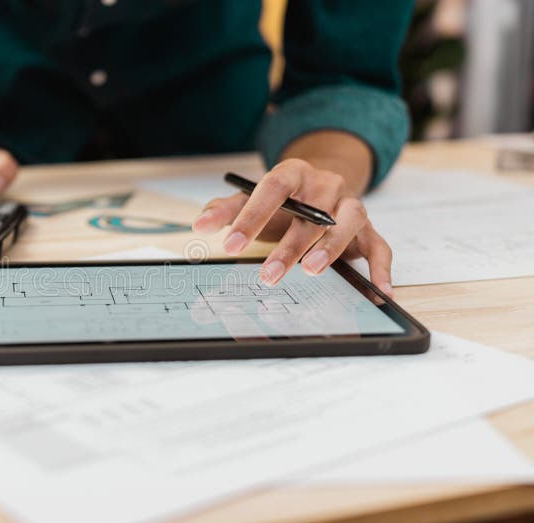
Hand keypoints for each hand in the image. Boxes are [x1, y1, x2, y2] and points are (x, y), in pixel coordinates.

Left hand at [192, 158, 392, 296]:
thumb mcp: (250, 200)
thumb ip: (226, 210)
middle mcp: (326, 185)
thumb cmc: (282, 201)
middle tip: (268, 275)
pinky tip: (379, 291)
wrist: (320, 189)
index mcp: (294, 172)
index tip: (230, 244)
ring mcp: (350, 206)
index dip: (253, 216)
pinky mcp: (369, 229)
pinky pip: (380, 247)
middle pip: (311, 211)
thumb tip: (199, 225)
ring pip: (349, 222)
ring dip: (331, 247)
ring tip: (312, 271)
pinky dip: (382, 269)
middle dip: (288, 246)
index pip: (273, 187)